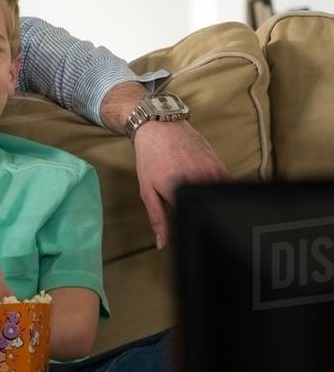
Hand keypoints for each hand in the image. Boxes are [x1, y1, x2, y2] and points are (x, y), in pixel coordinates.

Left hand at [133, 119, 230, 249]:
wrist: (159, 126)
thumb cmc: (150, 158)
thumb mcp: (148, 190)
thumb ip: (158, 219)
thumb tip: (164, 245)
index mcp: (179, 190)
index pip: (191, 222)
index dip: (187, 228)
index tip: (183, 225)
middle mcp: (199, 180)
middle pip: (208, 211)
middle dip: (200, 216)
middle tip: (187, 206)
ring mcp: (213, 172)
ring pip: (218, 200)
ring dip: (209, 203)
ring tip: (192, 191)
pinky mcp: (221, 165)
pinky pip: (224, 187)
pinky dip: (217, 192)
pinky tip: (203, 184)